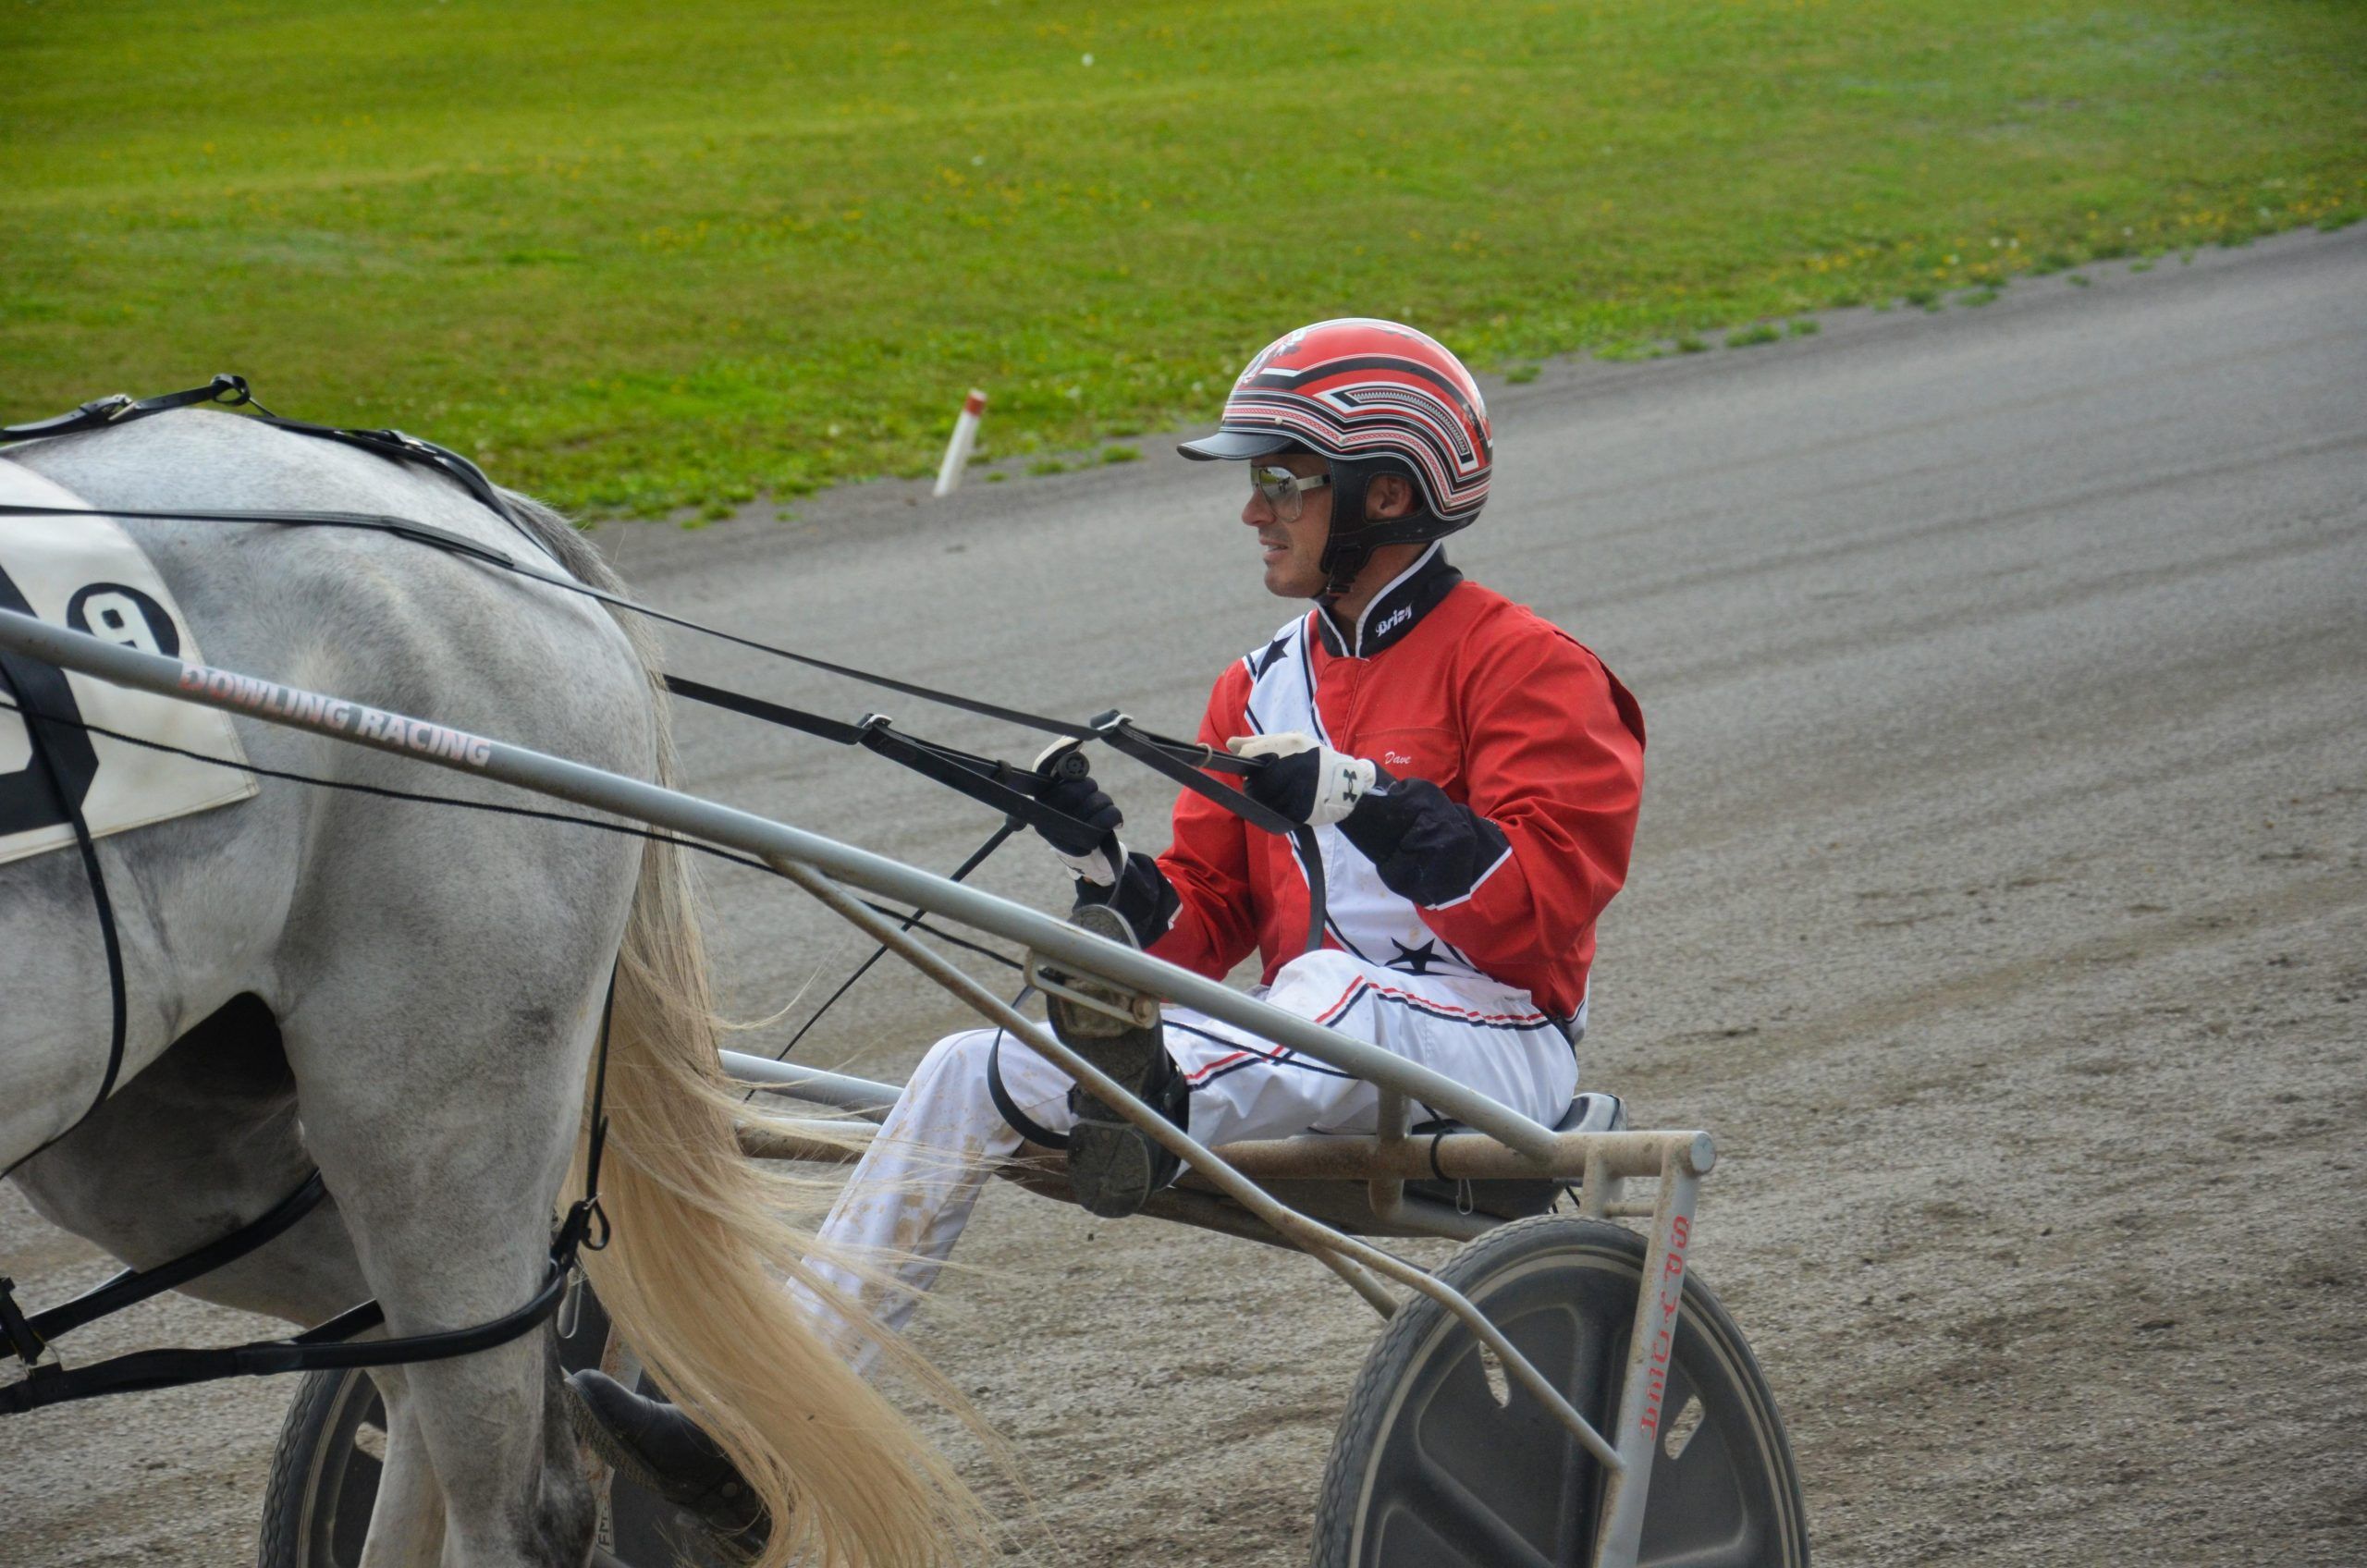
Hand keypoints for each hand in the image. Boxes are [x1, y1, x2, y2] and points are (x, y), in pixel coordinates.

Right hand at [1031, 741, 1124, 880]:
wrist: (1087, 853)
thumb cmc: (1077, 815)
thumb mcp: (1068, 794)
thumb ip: (1067, 771)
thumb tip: (1074, 740)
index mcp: (1038, 797)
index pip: (1043, 768)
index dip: (1058, 751)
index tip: (1077, 739)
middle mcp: (1044, 814)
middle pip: (1078, 786)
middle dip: (1091, 788)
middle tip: (1090, 797)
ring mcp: (1061, 832)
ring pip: (1096, 799)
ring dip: (1103, 802)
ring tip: (1097, 813)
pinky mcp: (1081, 845)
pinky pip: (1108, 816)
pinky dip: (1114, 815)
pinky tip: (1108, 823)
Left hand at [1226, 732, 1378, 826]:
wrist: (1347, 781)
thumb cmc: (1313, 758)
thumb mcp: (1290, 742)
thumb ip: (1259, 742)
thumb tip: (1230, 743)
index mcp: (1288, 743)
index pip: (1248, 755)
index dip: (1248, 763)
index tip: (1255, 766)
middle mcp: (1292, 765)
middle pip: (1253, 782)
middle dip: (1256, 784)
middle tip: (1270, 781)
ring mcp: (1297, 788)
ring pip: (1262, 799)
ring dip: (1265, 797)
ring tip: (1282, 790)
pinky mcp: (1300, 809)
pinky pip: (1275, 812)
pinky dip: (1277, 808)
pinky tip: (1289, 800)